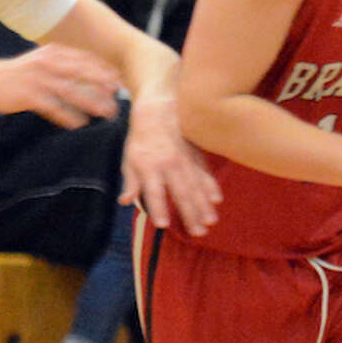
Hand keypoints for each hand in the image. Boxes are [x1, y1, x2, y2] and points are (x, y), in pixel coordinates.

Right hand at [0, 44, 120, 127]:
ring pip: (71, 91)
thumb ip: (58, 67)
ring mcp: (38, 79)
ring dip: (92, 102)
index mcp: (51, 54)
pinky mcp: (28, 95)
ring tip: (107, 113)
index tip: (119, 78)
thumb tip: (81, 76)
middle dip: (103, 84)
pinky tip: (80, 124)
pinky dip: (68, 116)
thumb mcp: (38, 63)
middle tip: (119, 95)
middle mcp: (47, 64)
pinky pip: (53, 107)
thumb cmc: (13, 75)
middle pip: (82, 73)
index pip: (84, 59)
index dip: (103, 69)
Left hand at [119, 95, 220, 235]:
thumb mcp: (129, 159)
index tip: (164, 225)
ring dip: (204, 205)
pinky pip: (204, 173)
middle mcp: (168, 164)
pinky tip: (216, 200)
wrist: (158, 109)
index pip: (154, 191)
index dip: (158, 208)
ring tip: (210, 222)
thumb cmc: (140, 139)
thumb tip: (125, 202)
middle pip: (181, 193)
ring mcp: (184, 160)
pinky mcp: (194, 155)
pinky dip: (210, 187)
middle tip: (198, 233)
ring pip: (196, 186)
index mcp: (149, 166)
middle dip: (190, 214)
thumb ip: (130, 182)